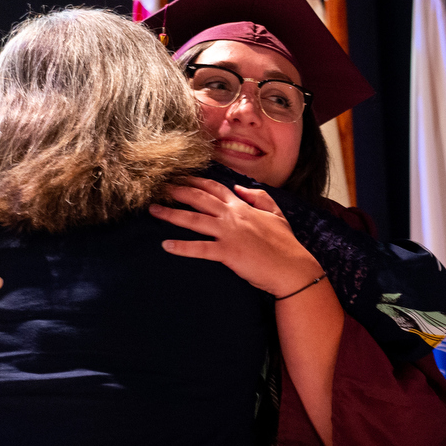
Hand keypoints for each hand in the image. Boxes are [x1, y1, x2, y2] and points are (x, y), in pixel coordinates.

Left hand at [150, 177, 323, 297]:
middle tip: (159, 188)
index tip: (179, 177)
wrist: (292, 267)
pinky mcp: (228, 253)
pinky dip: (182, 247)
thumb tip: (240, 188)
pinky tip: (166, 245)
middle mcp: (232, 216)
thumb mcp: (276, 213)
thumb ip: (259, 197)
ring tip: (153, 210)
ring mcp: (229, 234)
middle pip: (198, 198)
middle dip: (177, 191)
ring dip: (171, 214)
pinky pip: (200, 249)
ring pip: (194, 220)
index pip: (214, 188)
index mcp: (242, 206)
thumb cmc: (285, 243)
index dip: (195, 180)